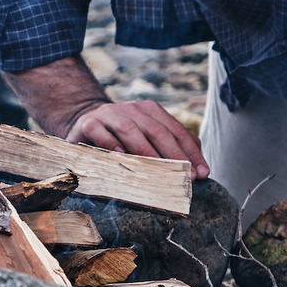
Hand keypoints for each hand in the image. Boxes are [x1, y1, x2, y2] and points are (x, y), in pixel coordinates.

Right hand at [67, 100, 208, 178]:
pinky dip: (110, 143)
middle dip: (173, 154)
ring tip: (158, 170)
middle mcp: (132, 109)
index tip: (202, 174)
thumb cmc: (123, 138)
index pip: (175, 131)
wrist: (85, 124)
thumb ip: (173, 146)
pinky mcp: (88, 123)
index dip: (190, 152)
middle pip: (156, 130)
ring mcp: (109, 114)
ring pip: (129, 129)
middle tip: (185, 177)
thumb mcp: (148, 138)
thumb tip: (199, 167)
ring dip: (145, 150)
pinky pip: (100, 131)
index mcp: (150, 111)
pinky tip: (121, 157)